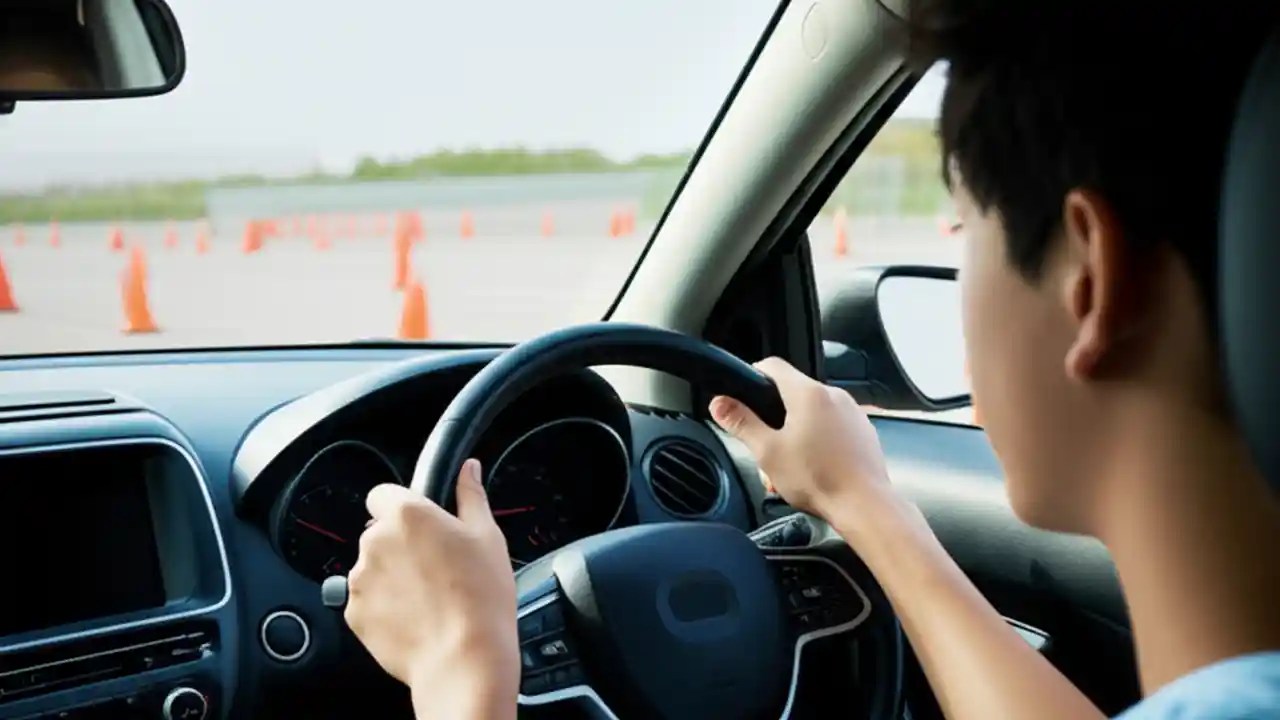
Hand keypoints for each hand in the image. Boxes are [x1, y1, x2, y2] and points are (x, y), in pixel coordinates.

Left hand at [345, 459, 518, 719]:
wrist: (463, 659)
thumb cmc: (480, 598)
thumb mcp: (488, 537)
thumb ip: (470, 496)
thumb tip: (467, 469)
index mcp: (408, 514)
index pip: (384, 493)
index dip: (402, 506)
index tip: (422, 525)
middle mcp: (375, 541)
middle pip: (379, 532)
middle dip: (400, 544)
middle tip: (435, 566)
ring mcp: (359, 579)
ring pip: (371, 567)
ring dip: (390, 576)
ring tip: (426, 598)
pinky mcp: (353, 613)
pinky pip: (364, 600)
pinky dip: (383, 606)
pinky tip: (413, 618)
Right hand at [709, 357, 899, 532]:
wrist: (864, 505)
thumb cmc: (818, 479)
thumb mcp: (768, 452)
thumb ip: (741, 423)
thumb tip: (719, 403)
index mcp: (808, 393)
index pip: (773, 366)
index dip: (753, 376)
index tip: (744, 396)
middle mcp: (834, 395)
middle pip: (793, 393)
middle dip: (775, 417)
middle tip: (766, 446)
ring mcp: (852, 412)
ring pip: (813, 413)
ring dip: (796, 432)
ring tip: (789, 466)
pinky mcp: (863, 431)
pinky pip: (833, 426)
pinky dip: (819, 440)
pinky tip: (815, 467)